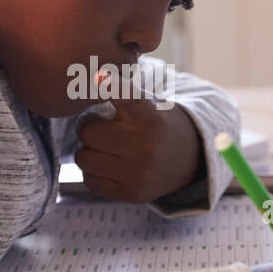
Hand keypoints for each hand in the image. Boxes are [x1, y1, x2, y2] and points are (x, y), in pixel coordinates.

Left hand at [72, 71, 203, 202]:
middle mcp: (145, 146)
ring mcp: (138, 174)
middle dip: (87, 126)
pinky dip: (93, 171)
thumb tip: (87, 84)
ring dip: (87, 150)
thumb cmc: (158, 123)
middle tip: (97, 125)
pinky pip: (90, 180)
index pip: (120, 95)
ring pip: (83, 158)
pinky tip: (106, 163)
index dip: (107, 84)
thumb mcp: (149, 102)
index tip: (99, 78)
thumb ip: (119, 94)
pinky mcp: (131, 194)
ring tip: (102, 145)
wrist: (189, 158)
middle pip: (87, 132)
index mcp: (150, 118)